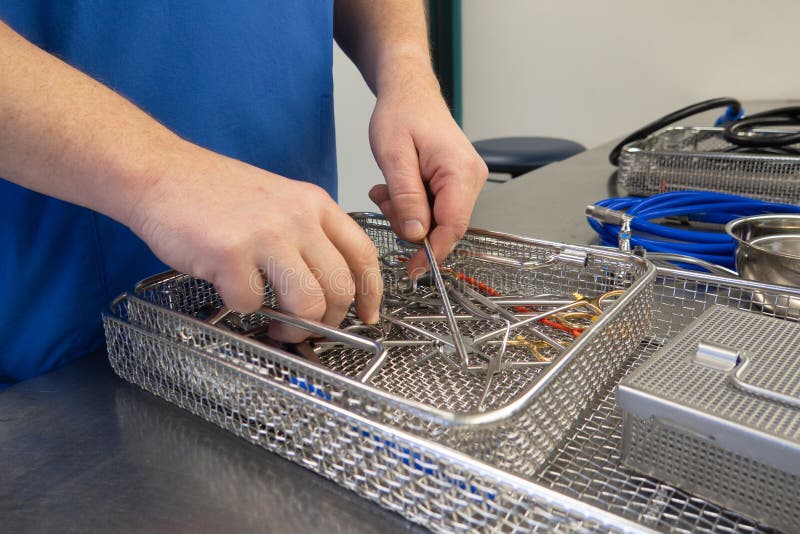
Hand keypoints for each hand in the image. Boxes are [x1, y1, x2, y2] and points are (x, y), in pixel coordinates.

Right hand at [127, 142, 382, 340]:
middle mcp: (297, 218)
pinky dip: (241, 307)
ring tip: (277, 326)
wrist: (160, 173)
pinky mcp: (230, 254)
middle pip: (339, 287)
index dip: (371, 292)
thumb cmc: (214, 191)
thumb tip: (327, 286)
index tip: (368, 314)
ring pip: (308, 303)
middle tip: (309, 328)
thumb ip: (307, 234)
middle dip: (329, 321)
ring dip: (294, 327)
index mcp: (314, 204)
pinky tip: (230, 289)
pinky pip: (251, 303)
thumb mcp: (279, 199)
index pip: (363, 253)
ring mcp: (266, 235)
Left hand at [368, 73, 487, 276]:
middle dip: (410, 223)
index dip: (431, 252)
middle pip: (444, 225)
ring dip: (406, 212)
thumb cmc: (401, 113)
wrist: (409, 91)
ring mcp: (465, 181)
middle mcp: (471, 178)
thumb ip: (407, 197)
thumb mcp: (394, 156)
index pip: (452, 226)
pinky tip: (395, 187)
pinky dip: (411, 204)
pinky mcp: (455, 182)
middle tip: (384, 201)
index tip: (412, 270)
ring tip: (386, 189)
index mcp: (461, 172)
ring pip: (436, 219)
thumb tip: (417, 234)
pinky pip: (434, 207)